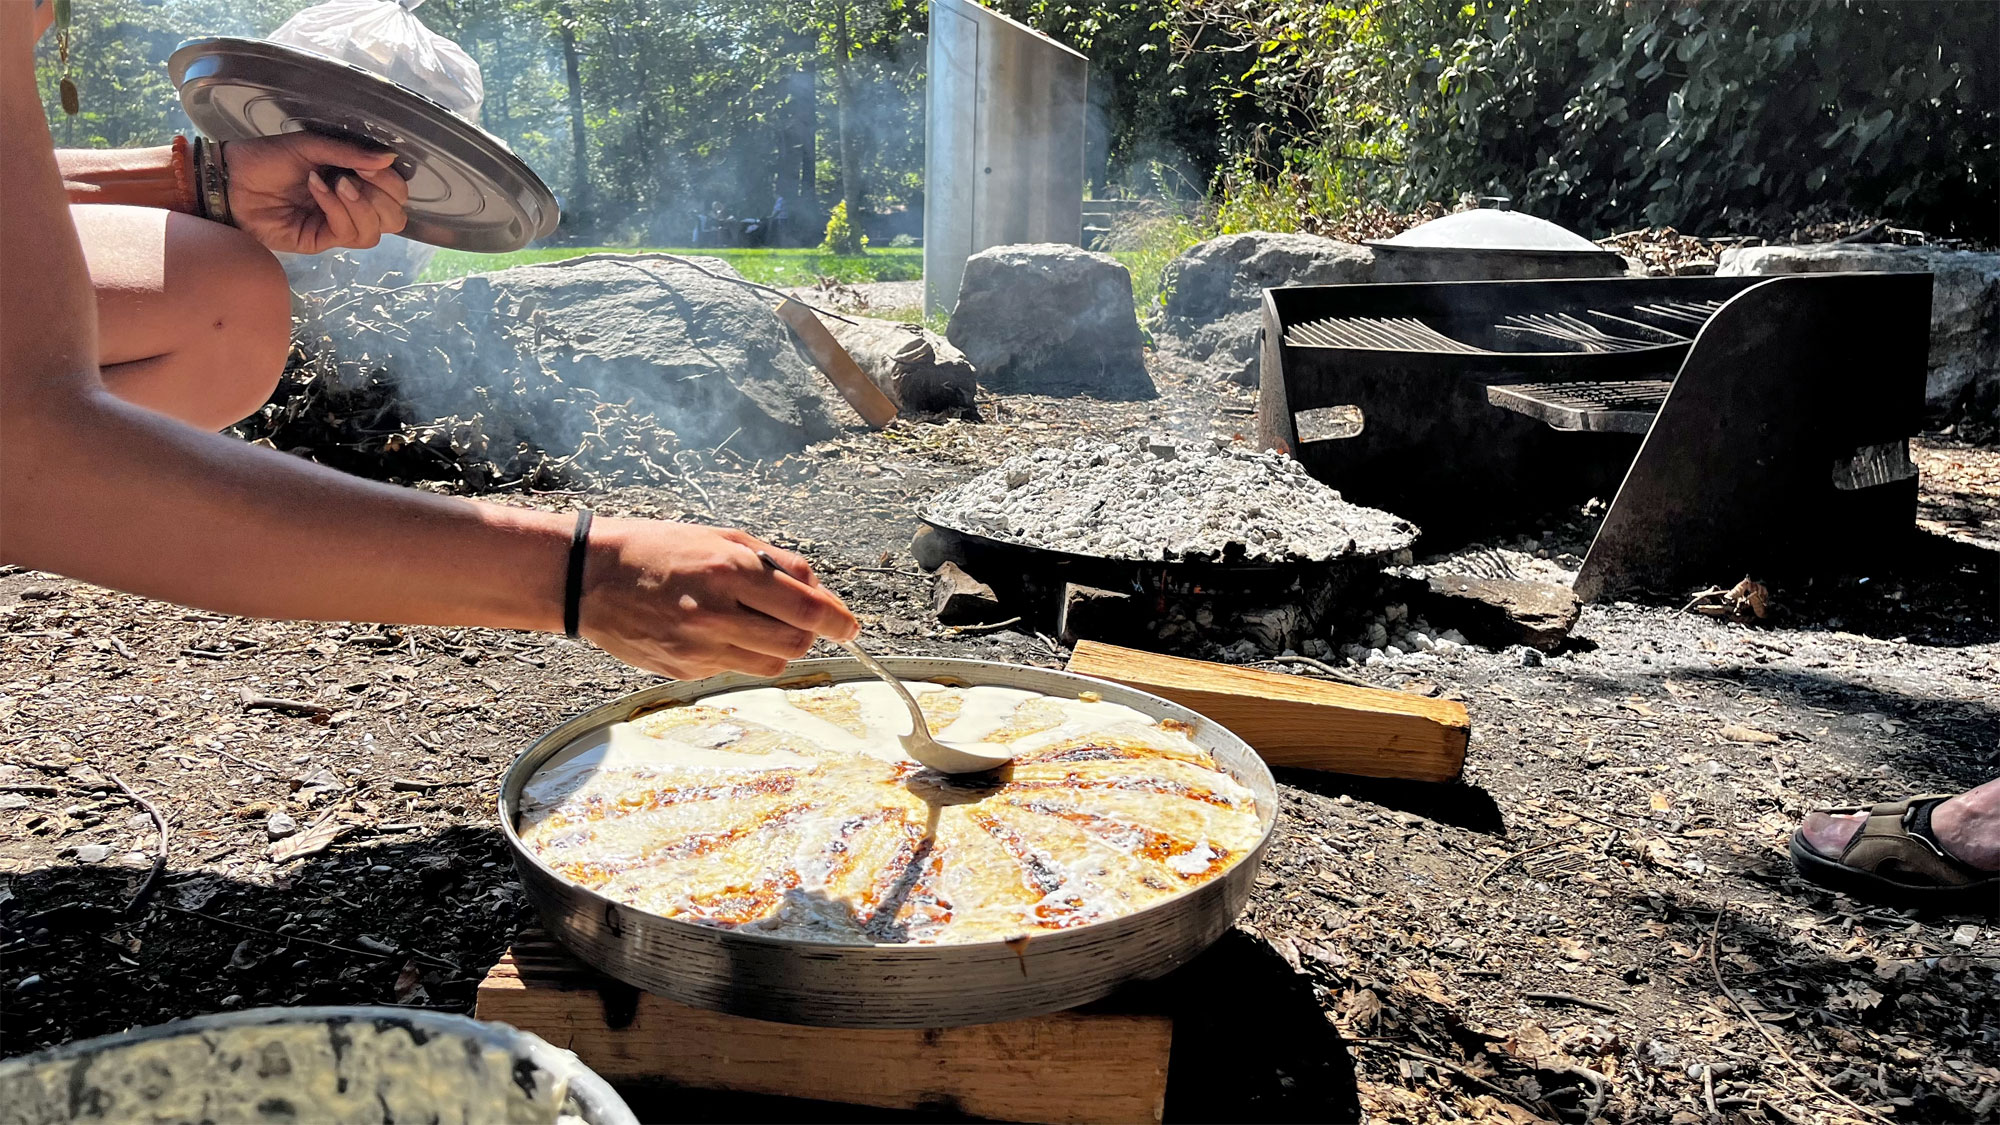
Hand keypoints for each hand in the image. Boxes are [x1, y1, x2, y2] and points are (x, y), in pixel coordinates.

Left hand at [222, 133, 409, 253]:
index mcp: (354, 182)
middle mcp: (350, 207)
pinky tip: (318, 189)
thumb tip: (389, 157)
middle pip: (394, 218)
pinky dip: (337, 209)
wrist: (230, 178)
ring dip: (360, 206)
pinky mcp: (319, 241)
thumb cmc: (265, 159)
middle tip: (357, 176)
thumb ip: (350, 153)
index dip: (391, 183)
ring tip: (336, 183)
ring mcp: (335, 226)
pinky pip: (346, 233)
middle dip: (382, 197)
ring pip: (374, 232)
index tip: (371, 165)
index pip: (395, 195)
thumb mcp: (310, 146)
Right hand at [578, 520, 859, 679]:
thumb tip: (820, 590)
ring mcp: (699, 647)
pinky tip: (717, 630)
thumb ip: (776, 563)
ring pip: (770, 665)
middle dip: (809, 635)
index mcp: (730, 571)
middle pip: (795, 645)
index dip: (838, 622)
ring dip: (778, 648)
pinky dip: (741, 654)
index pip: (806, 609)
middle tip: (802, 621)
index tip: (851, 627)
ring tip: (755, 622)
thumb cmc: (659, 549)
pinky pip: (734, 670)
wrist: (590, 578)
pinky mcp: (684, 670)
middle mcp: (716, 613)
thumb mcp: (721, 537)